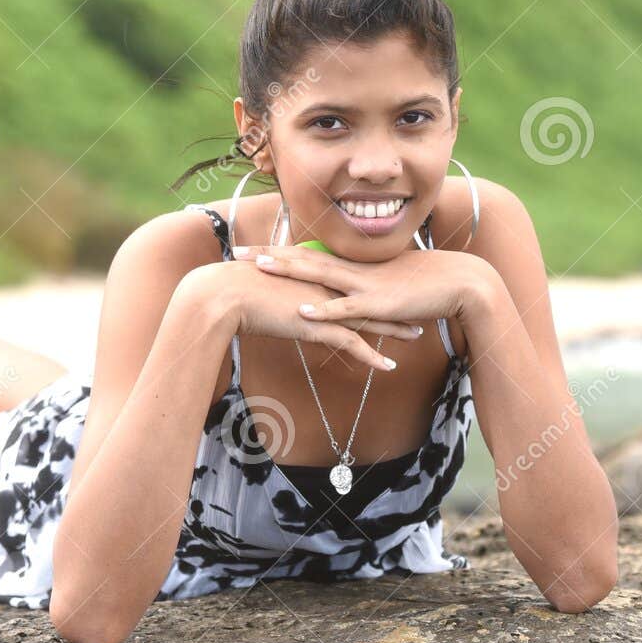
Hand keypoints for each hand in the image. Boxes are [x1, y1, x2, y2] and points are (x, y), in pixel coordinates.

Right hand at [209, 260, 422, 373]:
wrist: (225, 294)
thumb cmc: (234, 290)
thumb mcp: (261, 287)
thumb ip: (275, 291)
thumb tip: (275, 295)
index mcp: (311, 275)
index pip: (348, 281)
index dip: (369, 285)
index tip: (388, 287)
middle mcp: (322, 287)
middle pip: (366, 296)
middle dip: (393, 302)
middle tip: (415, 304)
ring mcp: (322, 306)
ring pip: (368, 318)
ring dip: (393, 328)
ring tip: (416, 334)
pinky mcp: (317, 326)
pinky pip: (353, 344)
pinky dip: (372, 356)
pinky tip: (390, 367)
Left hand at [230, 243, 493, 333]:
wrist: (460, 282)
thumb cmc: (426, 284)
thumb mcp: (388, 284)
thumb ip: (364, 289)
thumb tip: (345, 296)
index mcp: (354, 266)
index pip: (308, 255)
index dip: (278, 251)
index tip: (250, 249)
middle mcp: (354, 270)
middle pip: (304, 259)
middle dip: (269, 256)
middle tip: (237, 253)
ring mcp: (366, 285)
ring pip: (319, 276)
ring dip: (289, 271)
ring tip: (260, 268)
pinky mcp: (380, 304)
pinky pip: (347, 308)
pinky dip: (325, 309)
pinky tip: (304, 311)